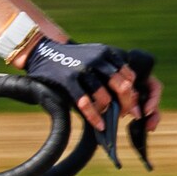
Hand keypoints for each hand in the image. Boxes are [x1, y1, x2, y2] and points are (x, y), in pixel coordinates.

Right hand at [23, 39, 160, 164]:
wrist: (43, 50)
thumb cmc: (73, 60)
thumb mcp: (94, 58)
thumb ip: (110, 73)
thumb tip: (129, 97)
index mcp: (107, 53)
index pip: (130, 77)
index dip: (133, 93)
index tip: (131, 106)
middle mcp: (98, 59)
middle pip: (122, 87)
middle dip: (126, 105)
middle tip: (123, 115)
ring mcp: (83, 69)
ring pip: (105, 97)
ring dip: (108, 111)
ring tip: (107, 118)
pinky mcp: (68, 79)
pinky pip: (85, 103)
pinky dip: (94, 117)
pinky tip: (99, 125)